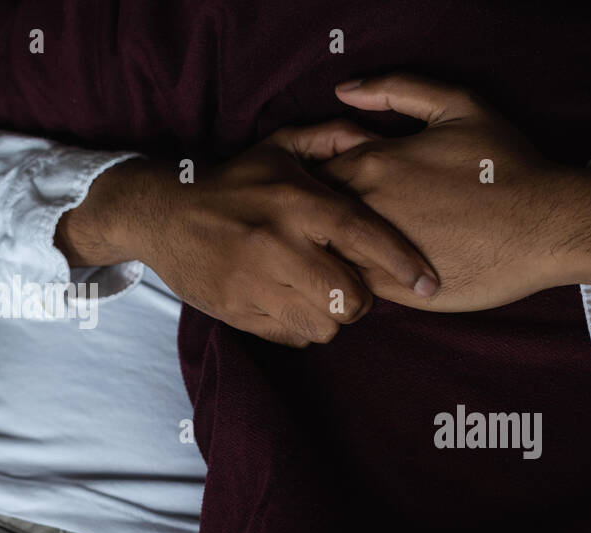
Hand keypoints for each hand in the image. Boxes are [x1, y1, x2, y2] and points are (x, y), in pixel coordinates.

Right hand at [57, 120, 439, 345]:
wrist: (161, 215)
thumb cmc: (234, 183)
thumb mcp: (279, 150)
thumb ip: (330, 140)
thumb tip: (375, 136)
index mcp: (296, 201)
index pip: (362, 235)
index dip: (401, 261)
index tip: (429, 282)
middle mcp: (278, 243)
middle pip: (351, 297)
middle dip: (361, 298)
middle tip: (351, 286)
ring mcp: (256, 283)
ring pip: (326, 326)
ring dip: (331, 317)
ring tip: (317, 295)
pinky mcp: (239, 312)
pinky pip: (294, 337)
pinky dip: (301, 328)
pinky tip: (290, 303)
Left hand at [316, 74, 590, 312]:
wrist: (547, 226)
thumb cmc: (507, 165)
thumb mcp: (458, 105)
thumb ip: (396, 90)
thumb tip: (345, 91)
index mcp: (372, 163)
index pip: (310, 171)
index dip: (314, 178)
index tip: (330, 185)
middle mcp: (367, 209)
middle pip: (310, 217)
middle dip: (311, 218)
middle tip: (326, 222)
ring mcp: (379, 254)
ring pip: (326, 257)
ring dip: (328, 253)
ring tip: (343, 251)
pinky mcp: (398, 292)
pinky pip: (354, 288)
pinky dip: (351, 282)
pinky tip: (370, 272)